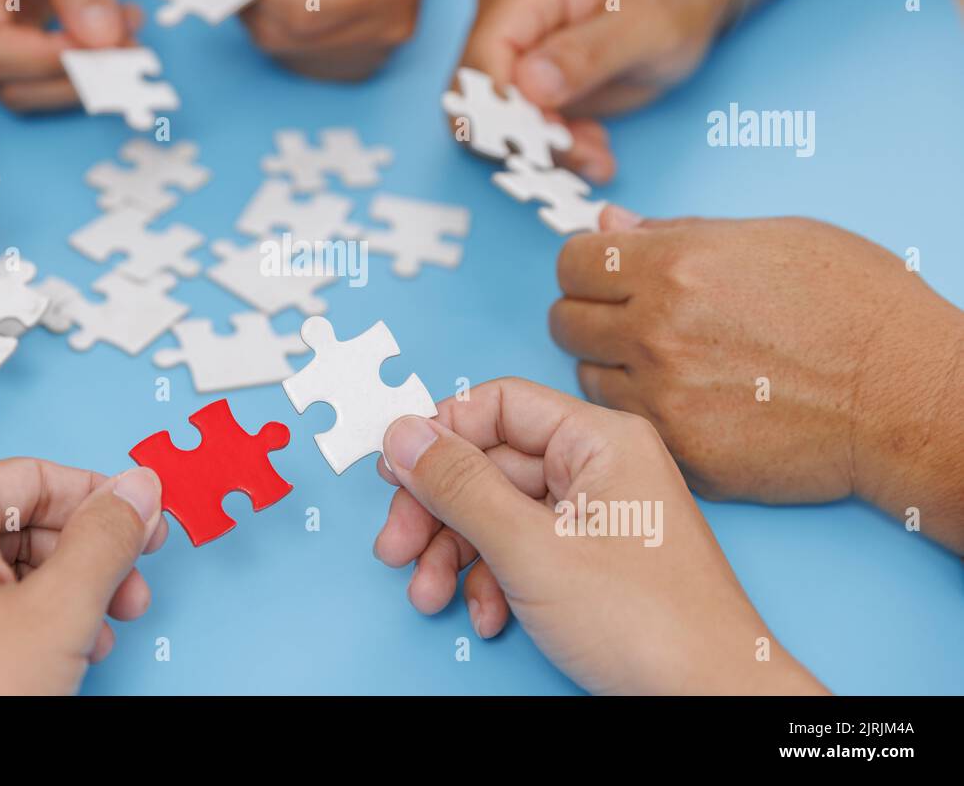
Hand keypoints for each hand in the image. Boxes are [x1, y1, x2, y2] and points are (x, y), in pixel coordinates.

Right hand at [0, 0, 137, 110]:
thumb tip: (101, 38)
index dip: (54, 61)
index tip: (110, 46)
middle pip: (9, 82)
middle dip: (77, 76)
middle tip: (132, 47)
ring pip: (25, 92)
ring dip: (85, 79)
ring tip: (129, 39)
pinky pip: (37, 80)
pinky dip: (80, 71)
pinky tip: (114, 41)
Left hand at [0, 459, 167, 693]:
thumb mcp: (58, 610)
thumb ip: (107, 538)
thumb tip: (139, 487)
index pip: (36, 476)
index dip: (103, 501)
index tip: (149, 524)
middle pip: (24, 521)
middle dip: (89, 557)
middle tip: (134, 590)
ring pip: (8, 565)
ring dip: (69, 592)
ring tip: (104, 631)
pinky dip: (31, 618)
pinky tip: (66, 651)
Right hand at [374, 378, 824, 693]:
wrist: (710, 702)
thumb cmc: (652, 625)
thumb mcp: (531, 549)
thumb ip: (459, 487)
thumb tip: (404, 434)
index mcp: (600, 440)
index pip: (499, 405)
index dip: (441, 435)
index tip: (396, 471)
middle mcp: (599, 468)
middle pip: (489, 465)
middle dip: (437, 513)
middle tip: (397, 547)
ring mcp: (595, 516)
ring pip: (497, 513)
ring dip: (455, 555)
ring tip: (432, 595)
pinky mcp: (591, 559)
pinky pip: (521, 549)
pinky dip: (492, 581)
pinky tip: (486, 615)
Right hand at [452, 0, 738, 181]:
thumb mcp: (646, 25)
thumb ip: (586, 54)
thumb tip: (528, 85)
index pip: (480, 62)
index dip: (503, 115)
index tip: (552, 144)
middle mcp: (500, 13)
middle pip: (477, 98)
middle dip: (529, 140)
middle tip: (589, 155)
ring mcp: (504, 47)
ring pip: (493, 124)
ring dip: (544, 152)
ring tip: (598, 153)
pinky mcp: (515, 79)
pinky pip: (514, 130)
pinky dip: (552, 149)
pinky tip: (593, 147)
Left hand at [551, 214, 963, 552]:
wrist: (906, 397)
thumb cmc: (856, 307)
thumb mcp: (772, 237)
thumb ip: (675, 231)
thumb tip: (608, 223)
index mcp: (676, 265)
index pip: (572, 262)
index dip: (586, 267)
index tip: (603, 277)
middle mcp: (657, 329)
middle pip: (565, 320)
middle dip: (589, 315)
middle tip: (627, 320)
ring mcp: (664, 395)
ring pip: (585, 375)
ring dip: (611, 366)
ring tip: (665, 362)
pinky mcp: (678, 447)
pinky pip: (622, 422)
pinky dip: (640, 410)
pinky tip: (685, 400)